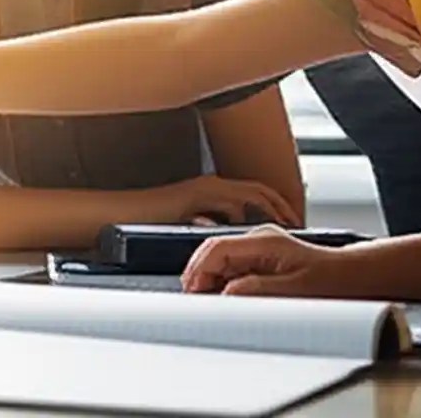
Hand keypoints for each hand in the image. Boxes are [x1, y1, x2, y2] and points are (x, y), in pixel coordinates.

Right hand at [145, 176, 300, 227]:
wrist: (121, 213)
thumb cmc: (149, 223)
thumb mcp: (186, 226)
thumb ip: (207, 227)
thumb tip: (224, 235)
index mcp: (213, 191)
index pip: (255, 194)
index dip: (276, 207)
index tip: (292, 223)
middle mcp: (213, 185)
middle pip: (260, 190)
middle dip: (282, 206)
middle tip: (300, 224)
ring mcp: (206, 188)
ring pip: (251, 194)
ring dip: (271, 209)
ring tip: (287, 226)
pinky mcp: (197, 195)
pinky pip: (231, 203)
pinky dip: (248, 214)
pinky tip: (258, 228)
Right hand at [181, 224, 344, 295]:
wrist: (349, 276)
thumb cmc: (329, 280)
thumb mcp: (294, 290)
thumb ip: (258, 289)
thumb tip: (227, 292)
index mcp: (264, 241)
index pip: (217, 249)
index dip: (199, 271)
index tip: (194, 293)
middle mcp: (258, 239)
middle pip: (213, 252)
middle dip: (200, 276)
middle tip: (197, 301)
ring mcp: (258, 247)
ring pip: (219, 260)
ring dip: (210, 280)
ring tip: (210, 302)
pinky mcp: (260, 257)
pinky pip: (231, 266)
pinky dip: (222, 281)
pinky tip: (226, 297)